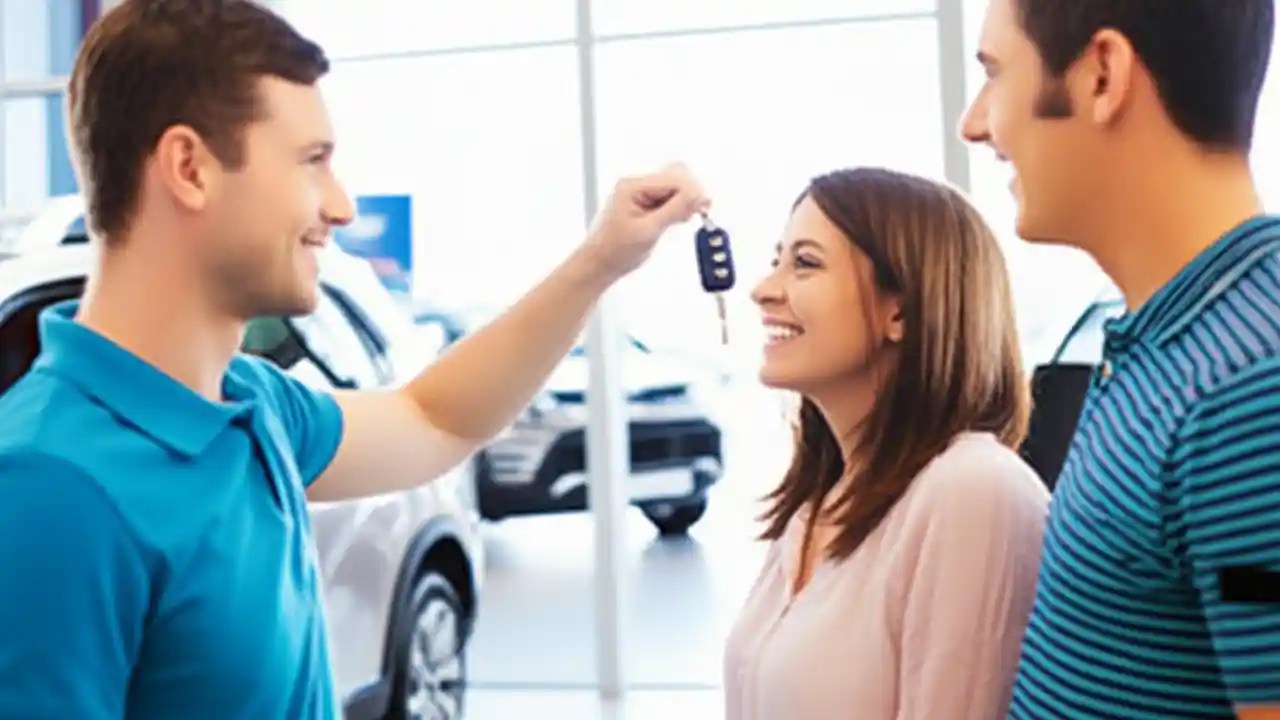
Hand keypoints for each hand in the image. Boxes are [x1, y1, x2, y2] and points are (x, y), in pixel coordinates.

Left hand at [581, 162, 710, 281]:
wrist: (600, 264)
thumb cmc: (614, 250)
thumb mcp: (649, 230)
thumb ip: (674, 210)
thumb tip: (697, 195)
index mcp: (633, 187)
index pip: (672, 178)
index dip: (692, 190)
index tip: (705, 205)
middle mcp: (636, 186)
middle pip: (675, 177)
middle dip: (690, 193)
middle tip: (700, 211)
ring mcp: (640, 194)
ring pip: (674, 188)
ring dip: (685, 200)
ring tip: (686, 218)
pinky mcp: (645, 204)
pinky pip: (668, 198)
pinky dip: (678, 207)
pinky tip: (679, 218)